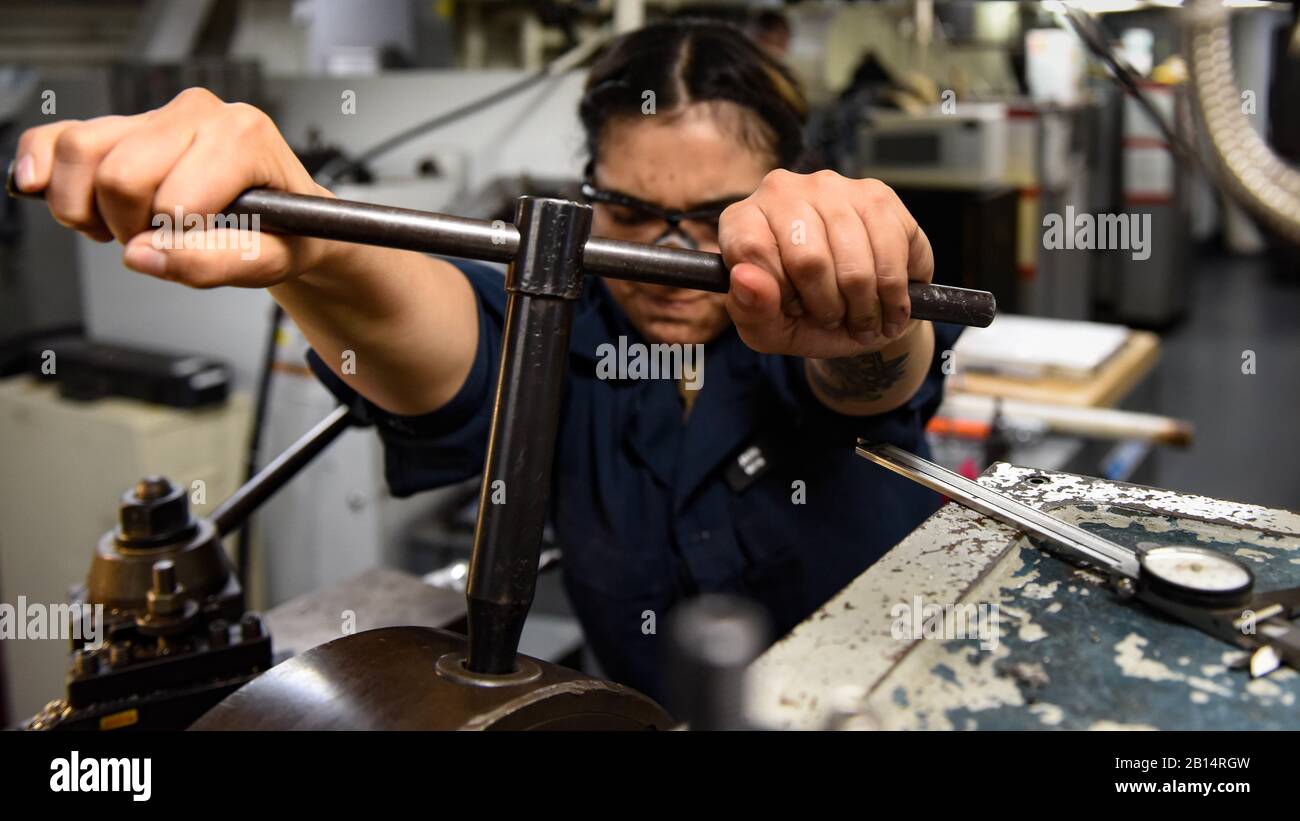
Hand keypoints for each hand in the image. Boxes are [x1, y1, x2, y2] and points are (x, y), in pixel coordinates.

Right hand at [11, 87, 330, 287]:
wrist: (289, 218)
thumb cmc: (286, 232)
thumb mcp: (270, 261)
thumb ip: (214, 263)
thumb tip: (143, 255)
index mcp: (243, 136)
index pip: (174, 198)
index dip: (174, 238)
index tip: (195, 245)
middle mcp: (198, 112)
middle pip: (120, 175)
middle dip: (130, 225)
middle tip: (160, 238)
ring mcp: (156, 115)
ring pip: (80, 152)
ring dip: (87, 206)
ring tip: (124, 225)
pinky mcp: (121, 126)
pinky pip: (58, 137)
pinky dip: (43, 168)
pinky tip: (47, 192)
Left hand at [720, 169, 933, 359]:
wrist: (861, 313)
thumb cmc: (804, 318)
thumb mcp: (767, 329)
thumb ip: (749, 310)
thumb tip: (744, 277)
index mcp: (742, 220)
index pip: (750, 249)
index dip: (776, 292)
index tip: (791, 308)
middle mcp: (782, 190)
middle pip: (807, 259)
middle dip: (826, 306)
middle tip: (834, 319)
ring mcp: (831, 186)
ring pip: (851, 263)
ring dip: (862, 306)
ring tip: (861, 318)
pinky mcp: (877, 194)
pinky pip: (888, 255)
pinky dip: (892, 294)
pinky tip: (889, 305)